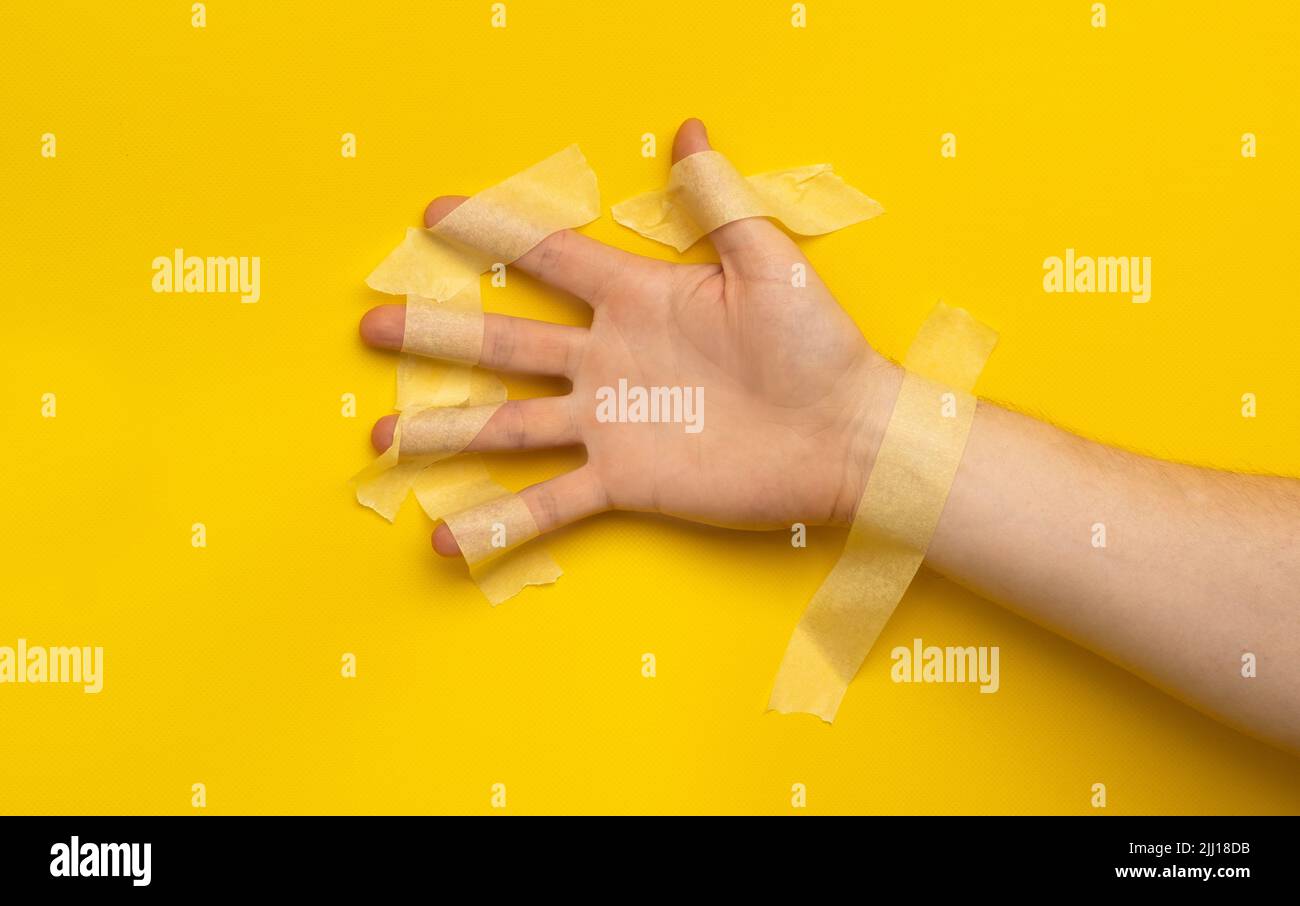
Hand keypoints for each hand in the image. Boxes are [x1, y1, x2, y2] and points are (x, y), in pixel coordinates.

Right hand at [360, 118, 899, 554]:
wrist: (846, 435)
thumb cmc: (818, 344)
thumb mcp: (768, 264)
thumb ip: (720, 203)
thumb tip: (690, 129)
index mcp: (638, 299)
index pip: (551, 258)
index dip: (495, 233)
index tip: (436, 214)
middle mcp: (609, 359)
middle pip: (505, 344)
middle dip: (437, 334)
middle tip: (372, 324)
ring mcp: (611, 422)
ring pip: (509, 427)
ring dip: (445, 433)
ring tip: (383, 441)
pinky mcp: (625, 479)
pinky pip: (552, 502)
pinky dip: (503, 522)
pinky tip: (449, 539)